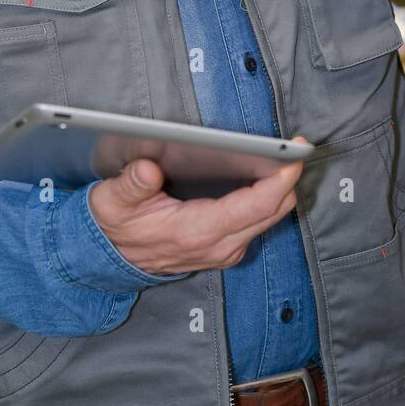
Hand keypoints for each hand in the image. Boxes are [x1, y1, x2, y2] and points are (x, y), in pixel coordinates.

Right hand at [88, 137, 309, 276]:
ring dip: (281, 188)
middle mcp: (219, 245)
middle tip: (296, 145)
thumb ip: (133, 183)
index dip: (280, 179)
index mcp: (197, 231)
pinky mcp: (225, 247)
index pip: (255, 205)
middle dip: (288, 178)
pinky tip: (266, 175)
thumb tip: (149, 168)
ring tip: (285, 155)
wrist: (108, 259)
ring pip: (270, 217)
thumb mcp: (114, 200)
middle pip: (273, 210)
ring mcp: (225, 249)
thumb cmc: (115, 225)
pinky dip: (269, 198)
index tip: (294, 154)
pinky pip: (259, 221)